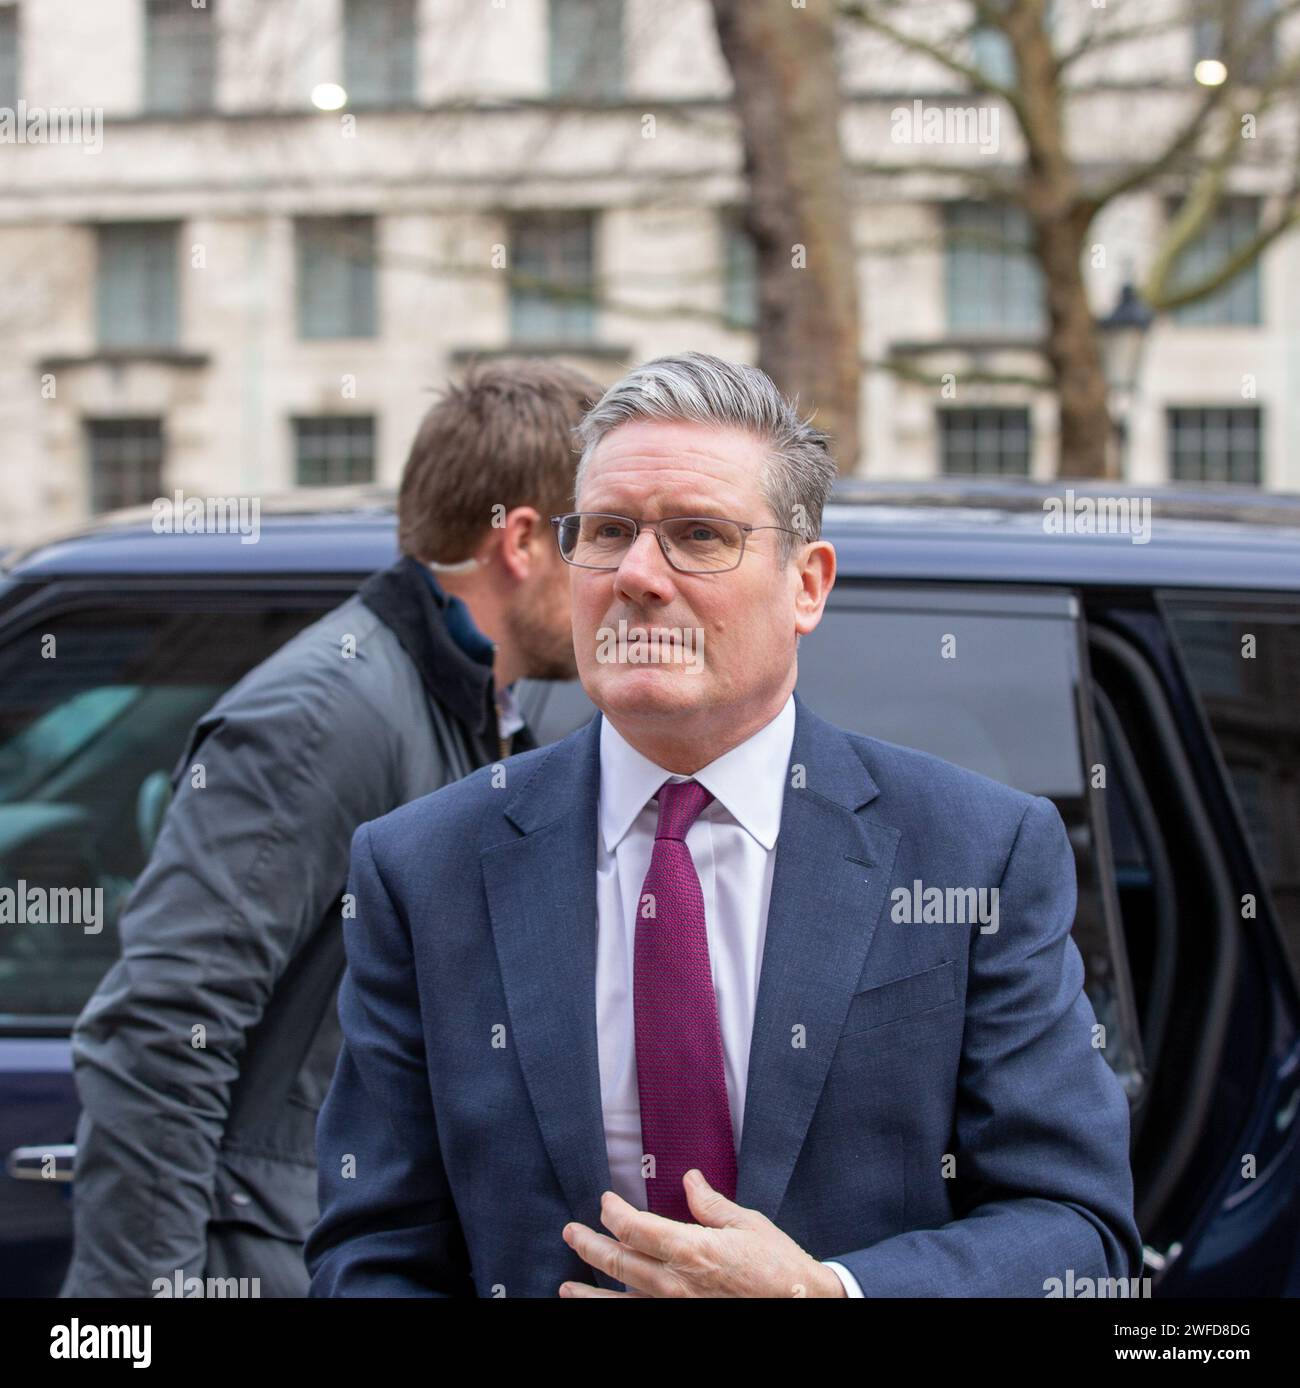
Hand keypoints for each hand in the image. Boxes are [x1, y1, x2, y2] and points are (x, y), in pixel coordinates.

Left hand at [558, 1169, 845, 1297]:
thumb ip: (710, 1204)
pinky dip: (616, 1313)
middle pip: (620, 1263)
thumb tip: (690, 1180)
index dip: (614, 1213)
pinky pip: (641, 1318)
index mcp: (691, 1249)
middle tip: (571, 1233)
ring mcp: (677, 1307)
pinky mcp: (684, 1321)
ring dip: (591, 1292)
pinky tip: (603, 1309)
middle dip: (590, 1246)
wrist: (801, 1304)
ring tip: (566, 1286)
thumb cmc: (777, 1265)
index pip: (636, 1229)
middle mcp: (676, 1282)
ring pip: (622, 1300)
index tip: (606, 1201)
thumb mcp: (746, 1223)